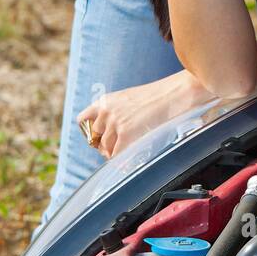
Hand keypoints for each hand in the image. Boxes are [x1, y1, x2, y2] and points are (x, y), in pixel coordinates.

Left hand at [76, 71, 214, 158]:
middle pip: (94, 138)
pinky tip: (128, 161)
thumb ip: (116, 112)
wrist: (173, 94)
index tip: (99, 138)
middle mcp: (106, 111)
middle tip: (115, 149)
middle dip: (104, 145)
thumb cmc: (158, 96)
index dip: (91, 132)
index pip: (83, 120)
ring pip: (105, 148)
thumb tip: (111, 131)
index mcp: (105, 101)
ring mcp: (115, 122)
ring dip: (114, 153)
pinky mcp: (126, 133)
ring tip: (126, 154)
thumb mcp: (129, 99)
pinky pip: (116, 155)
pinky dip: (121, 161)